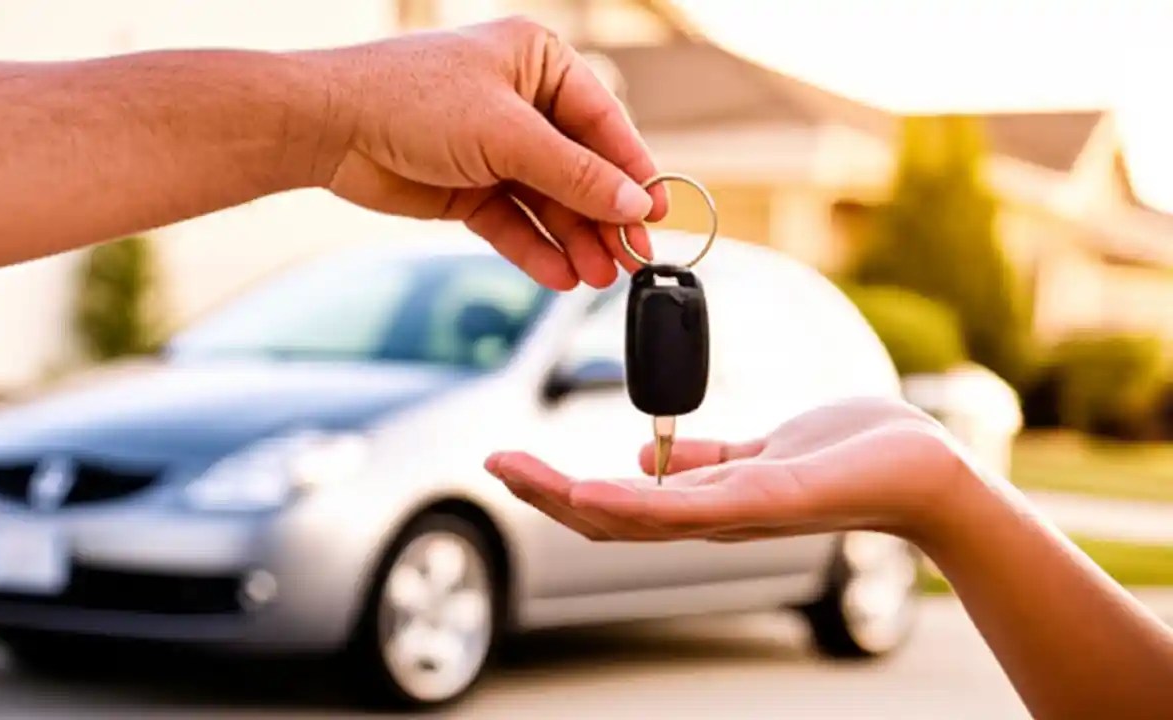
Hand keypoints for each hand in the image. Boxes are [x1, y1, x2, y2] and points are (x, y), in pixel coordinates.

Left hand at [314, 17, 667, 289]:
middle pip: (579, 170)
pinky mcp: (469, 189)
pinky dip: (535, 249)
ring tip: (597, 277)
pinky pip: (513, 223)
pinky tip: (559, 275)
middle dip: (604, 218)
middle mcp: (521, 102)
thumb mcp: (508, 135)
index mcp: (539, 62)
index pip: (603, 123)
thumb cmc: (411, 100)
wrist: (329, 127)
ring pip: (548, 203)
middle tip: (631, 260)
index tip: (657, 215)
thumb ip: (576, 176)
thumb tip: (635, 206)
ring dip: (573, 241)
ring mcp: (494, 149)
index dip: (633, 172)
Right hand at [484, 397, 976, 543]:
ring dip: (571, 498)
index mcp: (707, 502)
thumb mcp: (762, 450)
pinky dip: (635, 502)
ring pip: (638, 518)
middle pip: (613, 519)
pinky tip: (593, 488)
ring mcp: (738, 515)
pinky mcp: (770, 499)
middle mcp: (713, 519)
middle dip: (547, 494)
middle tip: (494, 463)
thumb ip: (707, 458)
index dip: (560, 489)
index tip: (511, 461)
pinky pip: (693, 505)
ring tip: (517, 472)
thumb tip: (646, 456)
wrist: (925, 468)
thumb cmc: (853, 454)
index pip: (618, 506)